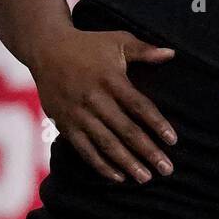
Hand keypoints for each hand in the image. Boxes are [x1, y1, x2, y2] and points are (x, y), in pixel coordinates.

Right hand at [31, 29, 177, 182]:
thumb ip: (144, 50)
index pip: (138, 105)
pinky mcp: (64, 124)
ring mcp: (77, 114)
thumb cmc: (88, 45)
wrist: (45, 49)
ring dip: (126, 163)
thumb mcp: (117, 40)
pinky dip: (100, 164)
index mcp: (110, 79)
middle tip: (167, 169)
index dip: (156, 123)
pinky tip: (118, 177)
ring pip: (105, 143)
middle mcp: (94, 99)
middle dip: (147, 151)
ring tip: (145, 177)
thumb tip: (171, 54)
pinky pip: (84, 149)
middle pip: (125, 129)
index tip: (173, 140)